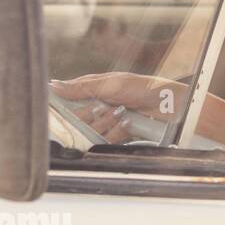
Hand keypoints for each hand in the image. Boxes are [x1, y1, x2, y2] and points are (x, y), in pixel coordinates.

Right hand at [50, 72, 187, 143]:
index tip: (59, 110)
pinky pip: (106, 140)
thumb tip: (54, 86)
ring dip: (106, 123)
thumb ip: (83, 87)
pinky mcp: (116, 133)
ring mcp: (107, 120)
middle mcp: (97, 104)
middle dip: (89, 115)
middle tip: (104, 108)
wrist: (170, 106)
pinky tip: (127, 124)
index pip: (67, 99)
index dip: (63, 106)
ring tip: (122, 113)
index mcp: (93, 88)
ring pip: (90, 131)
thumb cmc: (144, 88)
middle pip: (77, 118)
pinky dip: (115, 133)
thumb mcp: (112, 84)